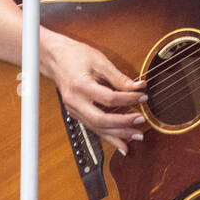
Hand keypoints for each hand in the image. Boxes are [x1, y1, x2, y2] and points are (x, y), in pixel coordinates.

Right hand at [40, 32, 146, 156]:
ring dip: (118, 135)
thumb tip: (137, 87)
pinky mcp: (76, 114)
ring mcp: (74, 110)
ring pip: (97, 128)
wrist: (56, 58)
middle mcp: (75, 102)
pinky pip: (94, 128)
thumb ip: (118, 77)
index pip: (109, 98)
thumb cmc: (76, 56)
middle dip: (123, 123)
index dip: (128, 99)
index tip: (142, 96)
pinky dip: (109, 136)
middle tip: (141, 120)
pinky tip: (122, 143)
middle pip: (101, 120)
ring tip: (136, 135)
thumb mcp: (99, 62)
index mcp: (80, 86)